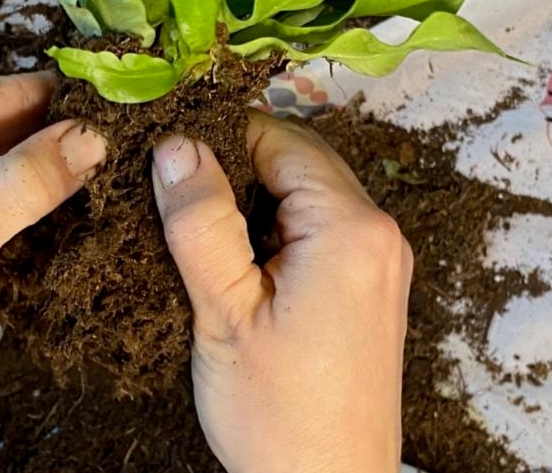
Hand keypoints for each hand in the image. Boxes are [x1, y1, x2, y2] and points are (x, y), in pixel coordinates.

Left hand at [0, 73, 105, 472]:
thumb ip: (32, 180)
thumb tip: (96, 135)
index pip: (5, 93)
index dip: (67, 111)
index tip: (128, 126)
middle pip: (3, 123)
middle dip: (54, 149)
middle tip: (123, 170)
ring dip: (38, 181)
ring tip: (102, 194)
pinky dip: (16, 203)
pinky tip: (59, 217)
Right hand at [152, 111, 412, 472]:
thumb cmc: (279, 413)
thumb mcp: (225, 313)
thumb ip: (201, 222)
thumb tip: (176, 144)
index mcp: (350, 227)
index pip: (279, 138)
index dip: (219, 140)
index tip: (170, 165)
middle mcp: (380, 232)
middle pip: (298, 160)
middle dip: (237, 169)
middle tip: (180, 204)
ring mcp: (382, 260)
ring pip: (307, 193)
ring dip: (255, 201)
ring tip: (205, 238)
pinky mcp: (372, 286)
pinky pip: (321, 229)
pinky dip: (277, 229)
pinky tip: (242, 264)